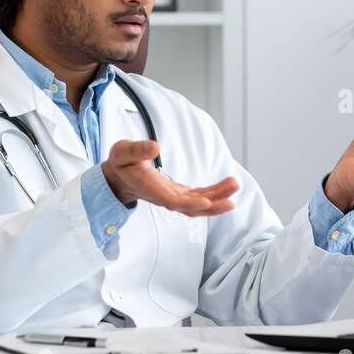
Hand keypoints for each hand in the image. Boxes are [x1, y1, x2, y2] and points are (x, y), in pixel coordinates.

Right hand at [102, 139, 237, 216]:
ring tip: (234, 185)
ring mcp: (173, 197)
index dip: (189, 204)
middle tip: (232, 195)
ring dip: (217, 197)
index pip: (172, 202)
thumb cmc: (121, 164)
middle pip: (191, 207)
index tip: (206, 202)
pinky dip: (213, 193)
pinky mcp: (178, 194)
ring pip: (198, 204)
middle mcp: (164, 197)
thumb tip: (155, 146)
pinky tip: (227, 186)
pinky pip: (198, 197)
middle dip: (213, 203)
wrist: (119, 178)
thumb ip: (137, 150)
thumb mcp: (123, 152)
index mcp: (151, 189)